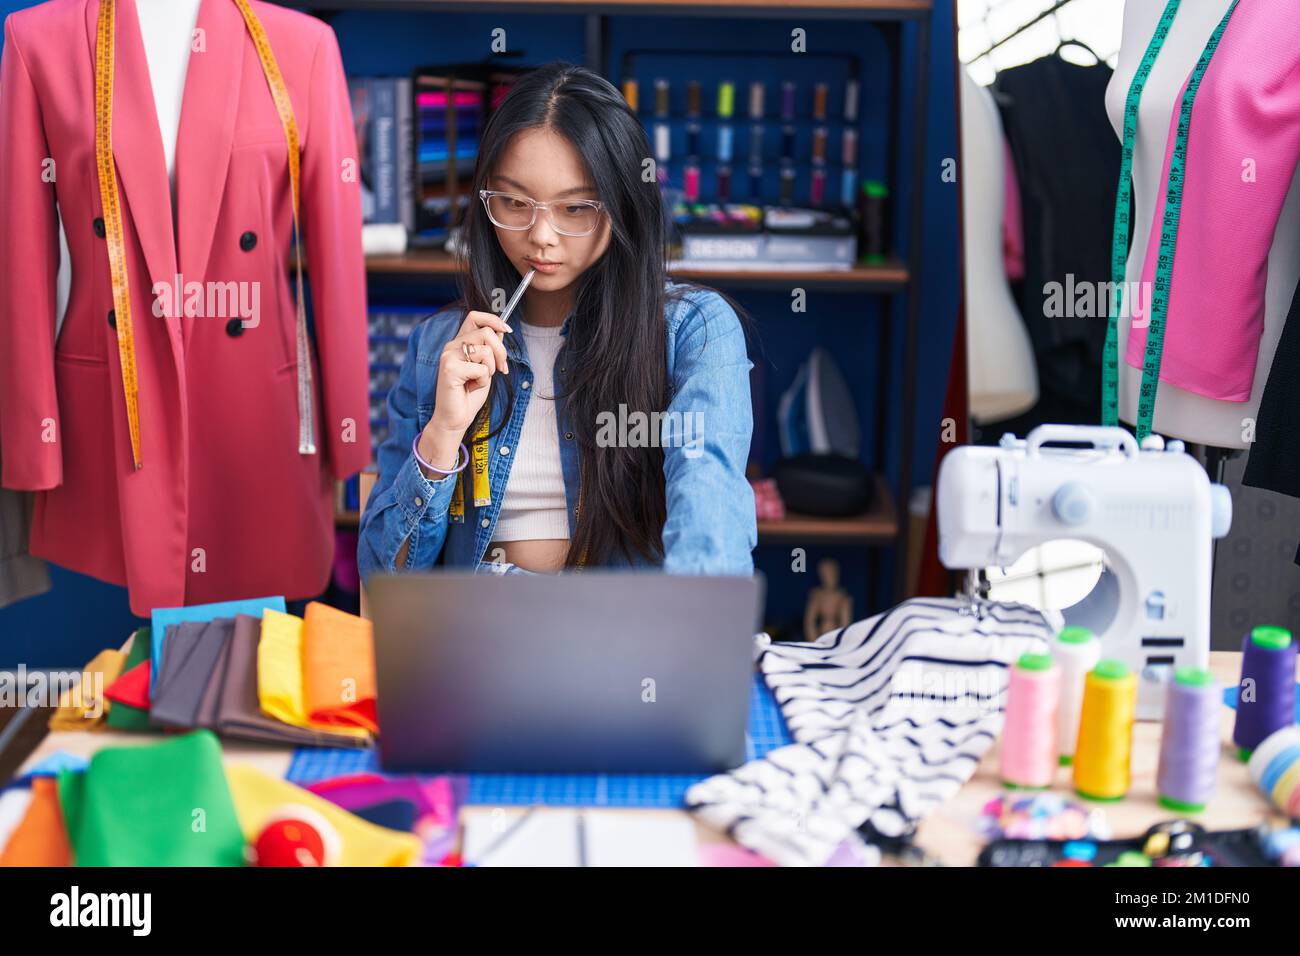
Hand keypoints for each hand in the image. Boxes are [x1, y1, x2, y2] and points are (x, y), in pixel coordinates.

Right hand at [419, 310, 511, 468]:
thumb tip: (501, 331)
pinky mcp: (449, 369)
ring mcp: (448, 356)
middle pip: (487, 332)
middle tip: (502, 369)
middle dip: (501, 352)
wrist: (455, 419)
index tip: (507, 331)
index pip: (475, 317)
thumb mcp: (485, 368)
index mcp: (459, 343)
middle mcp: (451, 346)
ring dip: (491, 369)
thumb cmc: (469, 395)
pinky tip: (471, 387)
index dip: (493, 320)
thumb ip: (490, 349)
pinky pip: (481, 368)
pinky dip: (483, 381)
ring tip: (479, 380)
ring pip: (486, 350)